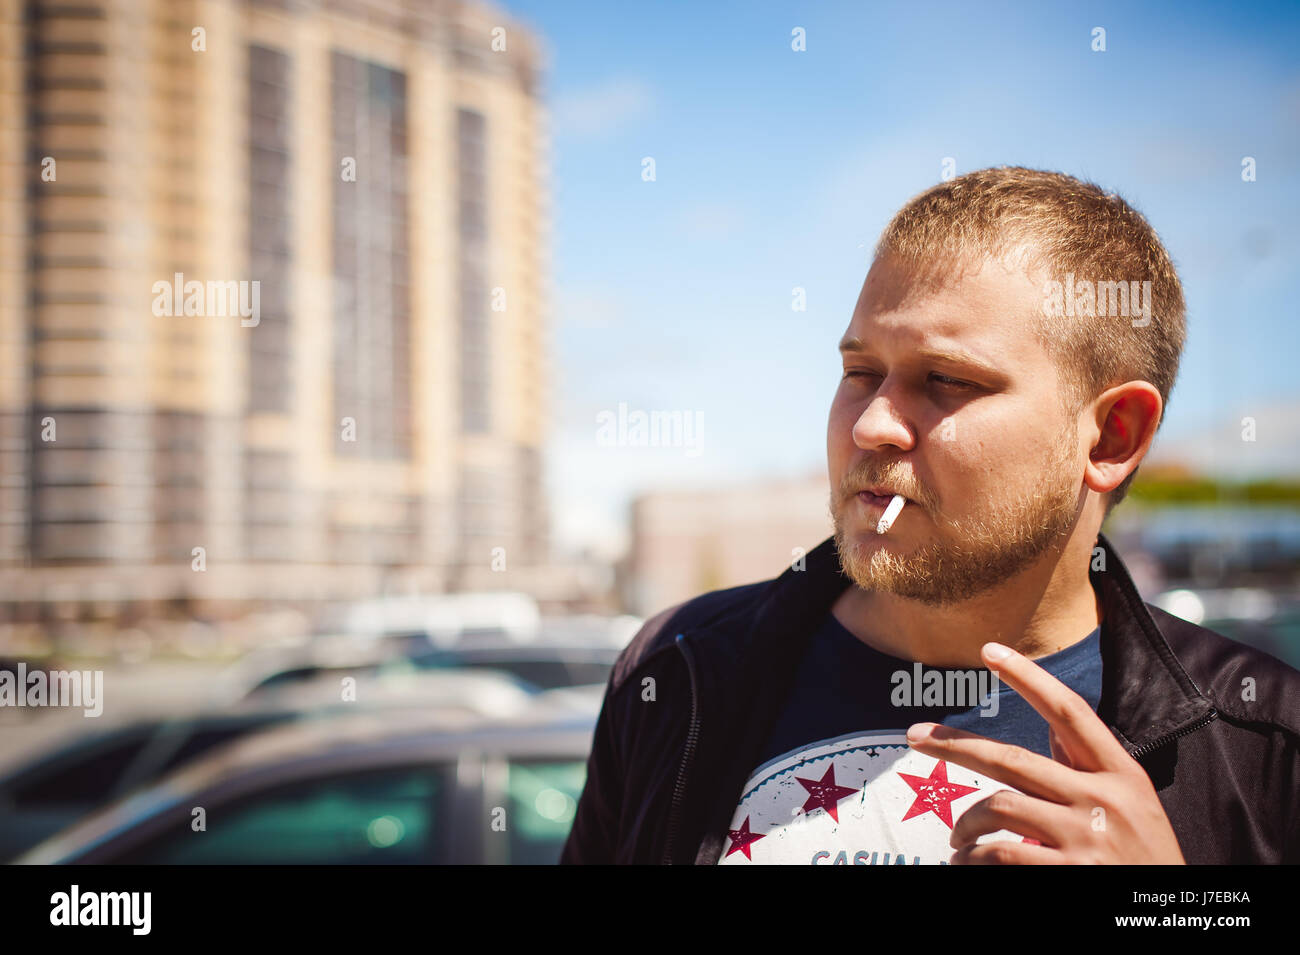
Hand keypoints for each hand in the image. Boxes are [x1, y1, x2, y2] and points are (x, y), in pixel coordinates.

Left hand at [905, 641, 1185, 863]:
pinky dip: (974, 857)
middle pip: (1012, 758)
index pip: (1069, 712)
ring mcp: (1087, 837)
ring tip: (958, 840)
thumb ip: (1089, 770)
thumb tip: (1049, 732)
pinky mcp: (1072, 873)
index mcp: (1122, 774)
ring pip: (999, 806)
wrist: (1178, 918)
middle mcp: (1104, 799)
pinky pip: (1002, 853)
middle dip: (955, 744)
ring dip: (966, 823)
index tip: (990, 651)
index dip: (1029, 677)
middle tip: (916, 735)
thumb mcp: (1134, 807)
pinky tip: (967, 862)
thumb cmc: (1146, 861)